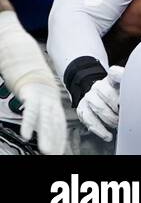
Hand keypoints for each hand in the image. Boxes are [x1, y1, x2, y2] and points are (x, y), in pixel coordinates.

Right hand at [0, 11, 67, 154]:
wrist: (18, 48)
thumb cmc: (25, 67)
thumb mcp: (35, 85)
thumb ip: (39, 98)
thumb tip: (38, 111)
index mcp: (51, 96)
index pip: (58, 120)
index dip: (59, 136)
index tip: (60, 149)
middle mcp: (48, 95)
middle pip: (55, 121)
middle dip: (56, 140)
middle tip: (58, 154)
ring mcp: (39, 92)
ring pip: (45, 117)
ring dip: (45, 136)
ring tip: (47, 151)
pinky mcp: (28, 88)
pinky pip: (29, 108)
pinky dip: (29, 121)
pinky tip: (27, 134)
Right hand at [76, 65, 122, 141]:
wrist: (98, 96)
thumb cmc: (117, 94)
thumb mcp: (126, 89)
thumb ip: (133, 90)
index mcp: (112, 78)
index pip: (115, 73)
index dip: (120, 76)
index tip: (128, 81)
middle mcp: (99, 85)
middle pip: (107, 93)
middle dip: (117, 107)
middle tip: (126, 114)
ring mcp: (90, 96)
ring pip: (98, 107)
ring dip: (110, 119)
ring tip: (118, 124)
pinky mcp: (82, 107)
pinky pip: (89, 119)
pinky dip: (100, 130)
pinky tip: (108, 135)